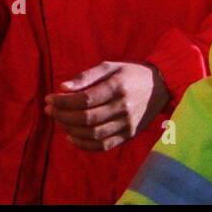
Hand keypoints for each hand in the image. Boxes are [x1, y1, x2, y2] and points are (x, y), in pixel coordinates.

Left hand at [44, 61, 170, 151]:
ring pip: (94, 134)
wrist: (161, 87)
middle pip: (87, 118)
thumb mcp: (111, 66)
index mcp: (118, 87)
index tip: (49, 98)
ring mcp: (127, 124)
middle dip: (63, 115)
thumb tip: (62, 87)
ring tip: (59, 122)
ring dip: (71, 130)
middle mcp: (123, 107)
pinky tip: (71, 136)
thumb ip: (87, 75)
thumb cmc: (131, 73)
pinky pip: (104, 146)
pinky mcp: (129, 135)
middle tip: (49, 111)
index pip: (84, 99)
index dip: (63, 101)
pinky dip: (85, 145)